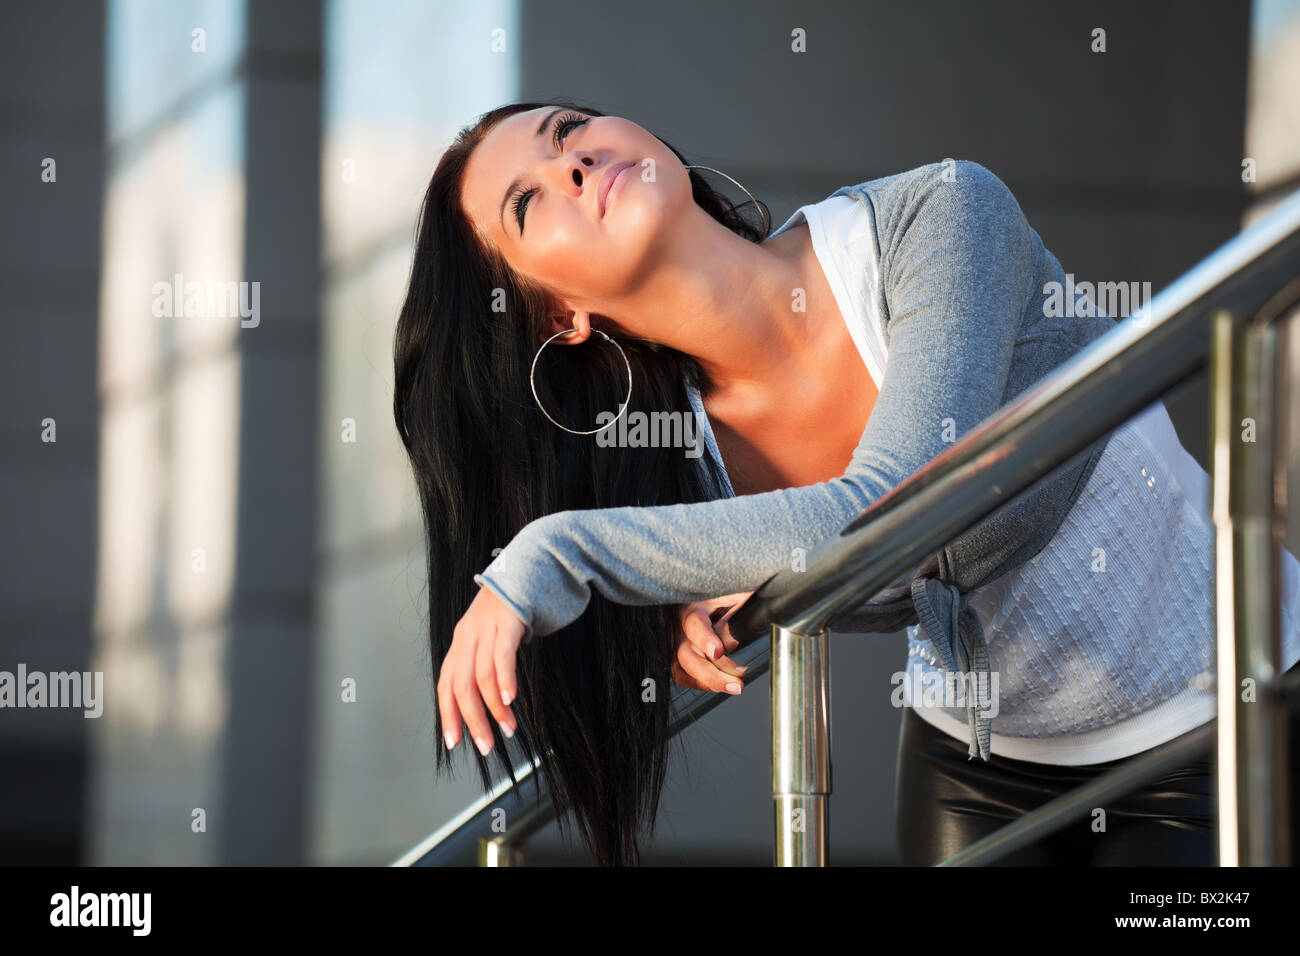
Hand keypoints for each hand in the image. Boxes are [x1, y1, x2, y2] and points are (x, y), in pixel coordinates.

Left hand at [439, 584, 527, 755]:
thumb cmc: (514, 606)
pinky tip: (510, 699)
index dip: (448, 715)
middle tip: (485, 745)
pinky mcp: (508, 620)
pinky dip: (504, 680)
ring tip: (507, 728)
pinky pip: (502, 655)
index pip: (446, 684)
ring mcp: (487, 627)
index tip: (454, 742)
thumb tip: (488, 697)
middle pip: (461, 685)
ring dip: (494, 708)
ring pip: (482, 676)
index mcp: (461, 642)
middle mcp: (468, 635)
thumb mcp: (491, 634)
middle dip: (472, 720)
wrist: (532, 565)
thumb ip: (485, 660)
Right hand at [671, 591, 754, 694]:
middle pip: (686, 654)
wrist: (720, 592)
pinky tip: (720, 684)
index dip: (704, 639)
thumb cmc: (729, 595)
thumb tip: (729, 644)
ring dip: (707, 682)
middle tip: (736, 684)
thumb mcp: (736, 599)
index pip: (694, 624)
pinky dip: (701, 683)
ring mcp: (678, 640)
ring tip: (732, 686)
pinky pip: (682, 674)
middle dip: (711, 674)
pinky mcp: (680, 652)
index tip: (717, 652)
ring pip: (682, 668)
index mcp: (695, 606)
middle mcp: (681, 625)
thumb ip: (733, 621)